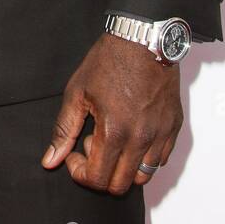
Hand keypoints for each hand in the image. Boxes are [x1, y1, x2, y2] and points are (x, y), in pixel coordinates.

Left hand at [41, 32, 182, 194]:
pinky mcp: (174, 127)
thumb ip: (64, 130)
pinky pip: (160, 160)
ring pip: (143, 177)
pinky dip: (144, 157)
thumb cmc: (110, 60)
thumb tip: (50, 160)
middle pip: (120, 185)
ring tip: (113, 139)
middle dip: (101, 172)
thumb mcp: (77, 92)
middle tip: (93, 143)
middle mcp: (141, 138)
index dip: (80, 172)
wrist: (142, 38)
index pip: (97, 179)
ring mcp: (161, 134)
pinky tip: (131, 135)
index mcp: (114, 131)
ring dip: (123, 168)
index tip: (74, 154)